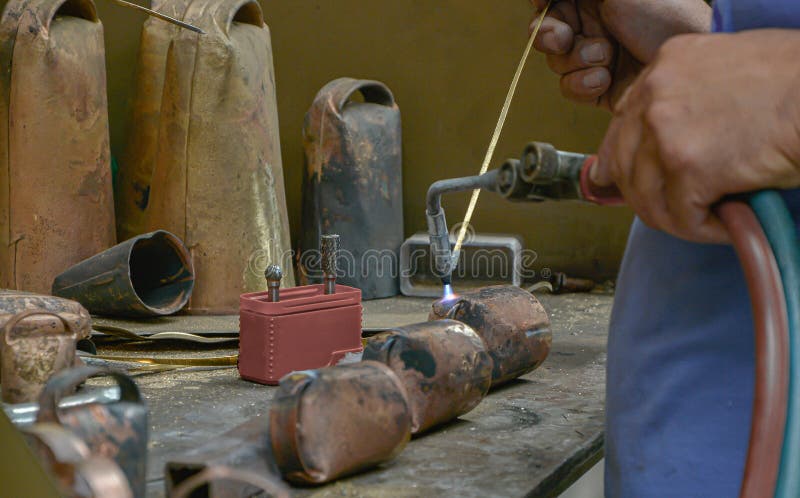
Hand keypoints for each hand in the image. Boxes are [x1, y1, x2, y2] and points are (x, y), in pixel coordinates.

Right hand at [531, 0, 710, 108]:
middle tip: (564, 38)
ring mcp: (595, 57)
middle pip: (546, 34)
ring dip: (576, 60)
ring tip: (605, 56)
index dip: (543, 6)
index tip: (544, 4)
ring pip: (556, 63)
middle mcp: (593, 25)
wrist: (687, 60)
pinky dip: (582, 84)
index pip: (551, 3)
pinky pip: (570, 88)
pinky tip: (604, 78)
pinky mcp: (599, 88)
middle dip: (551, 36)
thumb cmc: (663, 12)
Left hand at [593, 30, 799, 243]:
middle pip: (622, 166)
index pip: (621, 126)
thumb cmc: (797, 82)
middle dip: (647, 199)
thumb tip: (671, 147)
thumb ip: (688, 102)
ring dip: (680, 219)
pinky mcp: (687, 165)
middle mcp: (654, 94)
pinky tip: (733, 223)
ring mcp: (665, 130)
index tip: (628, 188)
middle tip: (680, 214)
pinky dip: (707, 230)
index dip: (623, 163)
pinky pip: (682, 219)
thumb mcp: (727, 72)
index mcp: (664, 67)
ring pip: (649, 199)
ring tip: (716, 219)